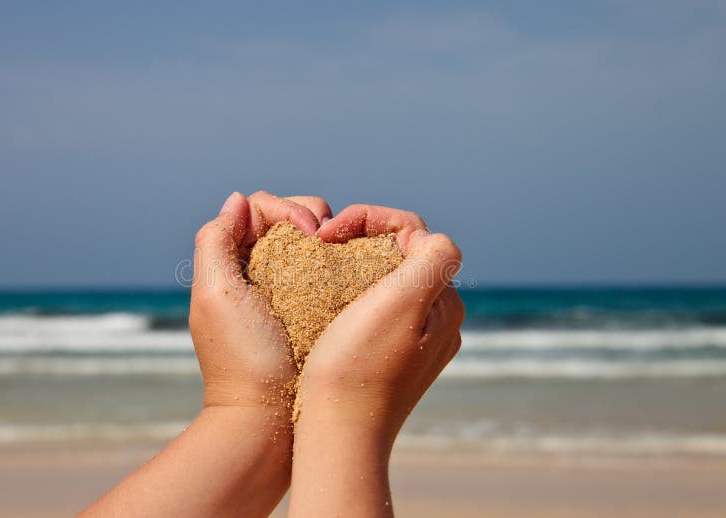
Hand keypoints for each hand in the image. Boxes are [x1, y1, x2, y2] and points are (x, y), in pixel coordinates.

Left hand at [80, 191, 332, 517]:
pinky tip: (354, 272)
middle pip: (289, 220)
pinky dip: (341, 263)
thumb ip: (215, 241)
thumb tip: (238, 199)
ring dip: (330, 238)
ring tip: (344, 252)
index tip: (311, 231)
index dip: (288, 209)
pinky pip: (329, 273)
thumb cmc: (243, 360)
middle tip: (329, 238)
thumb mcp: (216, 296)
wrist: (267, 423)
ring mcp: (289, 293)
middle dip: (311, 216)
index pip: (261, 209)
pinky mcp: (315, 313)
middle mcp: (259, 273)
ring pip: (312, 244)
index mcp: (232, 263)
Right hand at [289, 204, 463, 516]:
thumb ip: (434, 257)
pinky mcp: (388, 361)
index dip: (368, 220)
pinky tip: (327, 303)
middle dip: (360, 240)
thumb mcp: (403, 301)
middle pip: (399, 254)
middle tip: (321, 248)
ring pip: (385, 279)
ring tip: (321, 269)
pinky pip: (374, 308)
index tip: (327, 234)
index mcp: (444, 302)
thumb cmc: (358, 366)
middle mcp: (437, 322)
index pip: (411, 232)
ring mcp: (414, 343)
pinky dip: (350, 293)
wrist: (337, 435)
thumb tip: (431, 239)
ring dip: (354, 265)